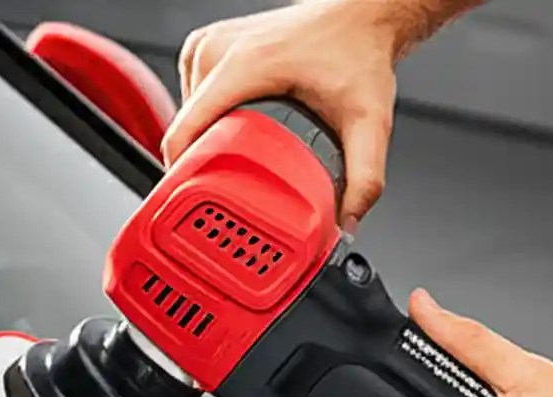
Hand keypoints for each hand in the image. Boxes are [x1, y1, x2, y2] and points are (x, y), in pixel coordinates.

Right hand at [163, 0, 402, 227]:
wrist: (360, 14)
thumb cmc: (356, 50)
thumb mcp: (369, 119)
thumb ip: (365, 176)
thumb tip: (348, 220)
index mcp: (244, 66)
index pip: (185, 130)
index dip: (183, 174)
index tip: (193, 201)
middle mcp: (218, 50)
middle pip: (186, 127)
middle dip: (204, 160)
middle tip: (238, 176)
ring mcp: (208, 44)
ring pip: (185, 112)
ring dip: (205, 137)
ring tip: (240, 144)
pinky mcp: (207, 44)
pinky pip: (190, 94)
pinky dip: (206, 114)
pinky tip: (233, 120)